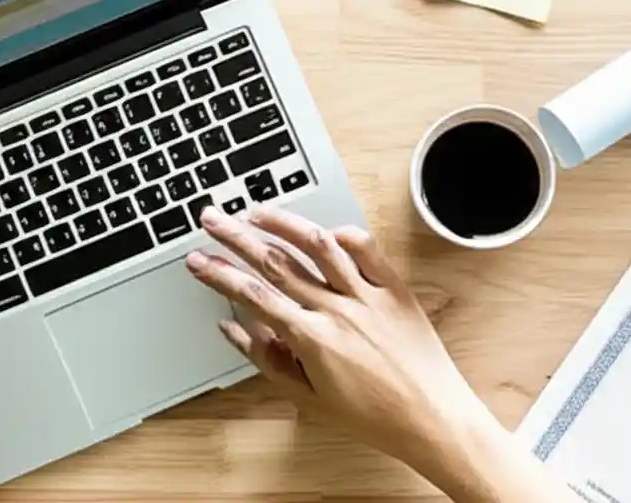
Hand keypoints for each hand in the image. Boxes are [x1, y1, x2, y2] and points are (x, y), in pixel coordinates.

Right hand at [187, 206, 486, 469]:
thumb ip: (267, 359)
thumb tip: (233, 328)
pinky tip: (325, 230)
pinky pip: (368, 250)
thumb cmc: (372, 417)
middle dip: (237, 237)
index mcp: (312, 338)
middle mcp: (337, 309)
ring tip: (257, 211)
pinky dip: (345, 234)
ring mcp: (367, 295)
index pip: (253, 295)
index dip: (219, 274)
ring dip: (284, 223)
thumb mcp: (309, 397)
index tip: (197, 260)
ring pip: (318, 246)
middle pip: (277, 261)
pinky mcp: (395, 289)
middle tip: (213, 218)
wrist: (433, 419)